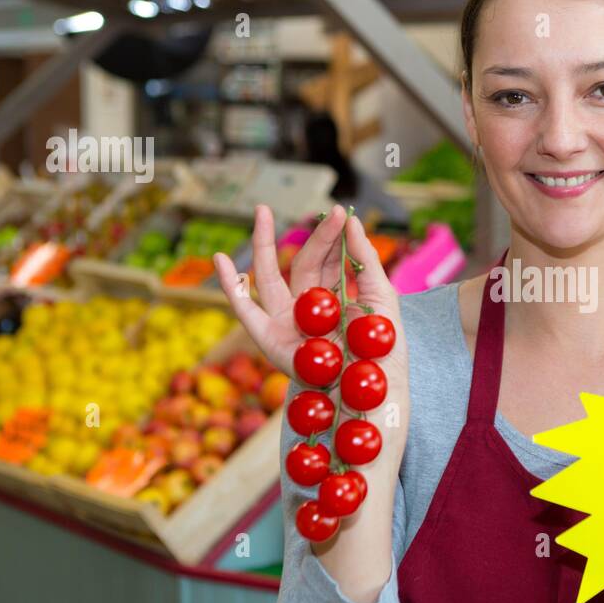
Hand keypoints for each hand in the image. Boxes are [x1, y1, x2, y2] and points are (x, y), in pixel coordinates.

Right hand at [213, 204, 404, 380]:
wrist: (371, 392)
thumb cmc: (382, 352)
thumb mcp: (382, 298)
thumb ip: (366, 260)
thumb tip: (352, 221)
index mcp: (334, 300)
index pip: (330, 260)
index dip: (333, 237)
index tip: (340, 213)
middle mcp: (307, 308)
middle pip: (304, 263)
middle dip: (313, 236)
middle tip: (324, 210)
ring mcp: (286, 322)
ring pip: (269, 275)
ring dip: (263, 243)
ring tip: (261, 211)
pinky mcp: (268, 339)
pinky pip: (244, 309)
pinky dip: (230, 285)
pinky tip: (221, 260)